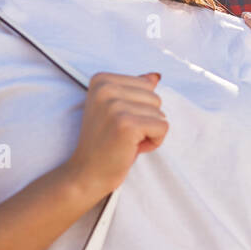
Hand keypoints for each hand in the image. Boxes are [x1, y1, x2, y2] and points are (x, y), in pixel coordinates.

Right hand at [60, 72, 168, 199]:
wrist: (87, 173)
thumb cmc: (105, 143)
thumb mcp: (116, 110)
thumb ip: (134, 90)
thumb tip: (155, 76)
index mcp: (101, 80)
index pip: (147, 85)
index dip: (140, 107)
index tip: (119, 121)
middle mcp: (105, 88)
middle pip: (155, 97)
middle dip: (147, 119)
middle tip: (123, 134)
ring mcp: (115, 106)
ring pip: (160, 113)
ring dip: (149, 131)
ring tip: (126, 141)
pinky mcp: (127, 124)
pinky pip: (163, 127)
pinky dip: (154, 141)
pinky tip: (133, 148)